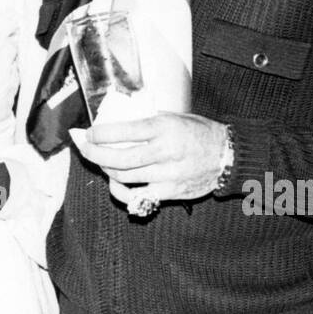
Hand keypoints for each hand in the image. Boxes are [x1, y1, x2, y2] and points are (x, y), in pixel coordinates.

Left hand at [70, 112, 231, 209]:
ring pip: (124, 177)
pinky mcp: (170, 192)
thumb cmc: (200, 133)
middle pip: (117, 158)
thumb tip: (118, 122)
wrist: (227, 156)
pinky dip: (121, 191)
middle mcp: (164, 152)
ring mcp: (167, 175)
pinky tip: (115, 183)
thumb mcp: (175, 116)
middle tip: (85, 147)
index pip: (122, 131)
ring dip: (105, 169)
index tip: (89, 132)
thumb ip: (148, 121)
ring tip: (99, 161)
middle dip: (93, 153)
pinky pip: (137, 197)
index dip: (100, 134)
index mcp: (164, 128)